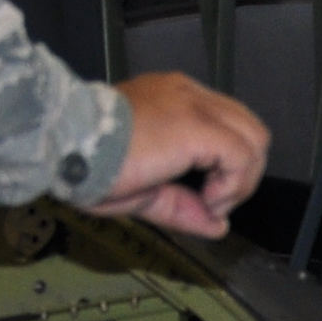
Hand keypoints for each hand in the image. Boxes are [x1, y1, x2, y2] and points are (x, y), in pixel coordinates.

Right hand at [92, 72, 267, 237]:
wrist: (66, 145)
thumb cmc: (87, 162)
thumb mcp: (145, 191)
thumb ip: (184, 206)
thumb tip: (218, 226)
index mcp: (173, 100)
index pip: (226, 125)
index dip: (227, 165)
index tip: (206, 195)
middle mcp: (189, 95)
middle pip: (249, 129)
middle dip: (242, 174)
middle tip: (213, 201)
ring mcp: (195, 105)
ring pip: (254, 139)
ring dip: (241, 181)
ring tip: (210, 201)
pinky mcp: (198, 125)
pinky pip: (243, 155)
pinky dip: (234, 184)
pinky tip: (208, 198)